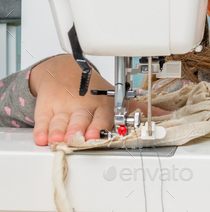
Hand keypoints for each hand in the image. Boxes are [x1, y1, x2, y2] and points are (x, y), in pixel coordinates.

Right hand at [30, 55, 169, 145]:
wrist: (63, 71)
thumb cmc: (93, 90)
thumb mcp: (115, 96)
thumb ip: (138, 108)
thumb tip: (165, 114)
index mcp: (103, 104)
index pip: (102, 116)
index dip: (99, 125)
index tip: (97, 134)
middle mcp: (83, 106)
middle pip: (80, 119)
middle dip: (79, 129)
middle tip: (77, 138)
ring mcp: (64, 107)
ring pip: (61, 121)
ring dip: (59, 131)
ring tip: (58, 140)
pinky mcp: (47, 108)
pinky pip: (43, 120)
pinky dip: (41, 129)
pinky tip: (41, 138)